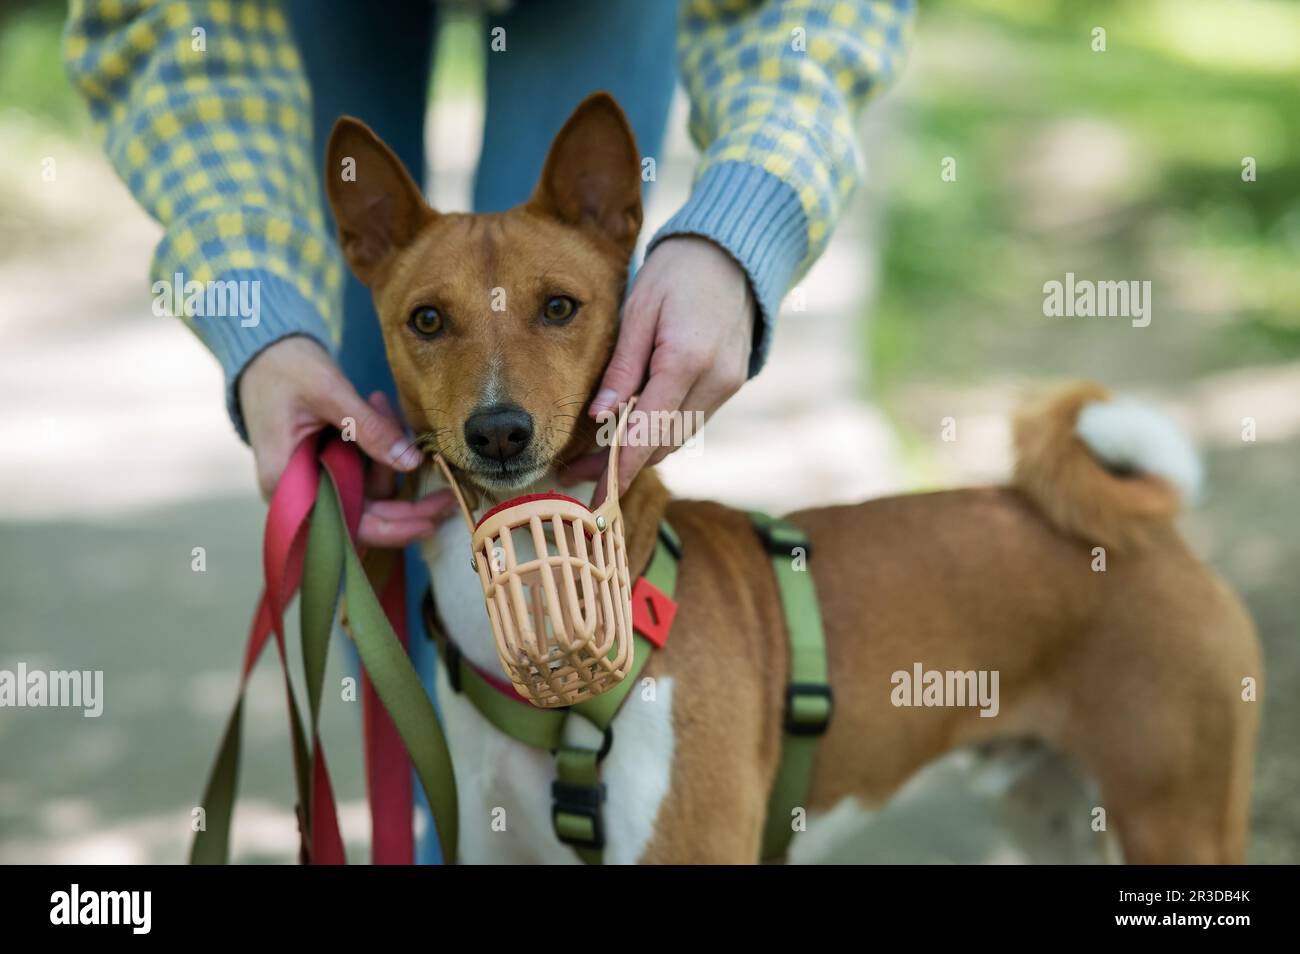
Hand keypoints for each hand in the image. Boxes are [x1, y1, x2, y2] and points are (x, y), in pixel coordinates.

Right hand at [237, 336, 453, 545]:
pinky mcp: (325, 470)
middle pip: (362, 518)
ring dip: (388, 461)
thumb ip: (369, 429)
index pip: (344, 525)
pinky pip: (362, 476)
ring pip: (366, 494)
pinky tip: (382, 414)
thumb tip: (411, 462)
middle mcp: (299, 494)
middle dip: (406, 507)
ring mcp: (313, 483)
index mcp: (287, 484)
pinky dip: (379, 453)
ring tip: (383, 406)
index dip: (389, 529)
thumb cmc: (285, 369)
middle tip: (447, 498)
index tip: (427, 524)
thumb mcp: (330, 392)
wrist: (262, 352)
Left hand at [561, 236, 753, 499]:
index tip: (597, 500)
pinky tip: (627, 434)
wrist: (733, 254)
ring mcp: (727, 386)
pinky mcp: (730, 385)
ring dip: (638, 454)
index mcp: (687, 360)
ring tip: (592, 461)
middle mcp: (714, 382)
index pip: (648, 431)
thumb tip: (599, 417)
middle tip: (575, 474)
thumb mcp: (639, 311)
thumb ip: (622, 368)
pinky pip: (688, 421)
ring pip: (676, 438)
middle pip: (662, 444)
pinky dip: (658, 433)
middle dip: (619, 467)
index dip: (620, 469)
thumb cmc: (678, 272)